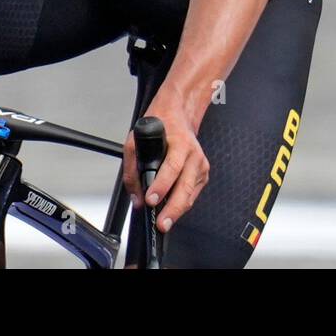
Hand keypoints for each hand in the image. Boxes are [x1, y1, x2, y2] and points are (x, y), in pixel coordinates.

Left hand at [120, 85, 209, 232]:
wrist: (178, 113)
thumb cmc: (160, 123)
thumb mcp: (136, 140)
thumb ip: (132, 170)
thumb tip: (136, 197)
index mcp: (180, 143)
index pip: (172, 167)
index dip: (162, 185)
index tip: (151, 198)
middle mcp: (194, 154)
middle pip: (186, 185)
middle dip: (173, 207)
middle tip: (161, 222)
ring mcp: (201, 164)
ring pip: (191, 193)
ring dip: (178, 209)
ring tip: (165, 222)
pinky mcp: (203, 172)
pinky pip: (193, 193)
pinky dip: (183, 203)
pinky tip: (173, 210)